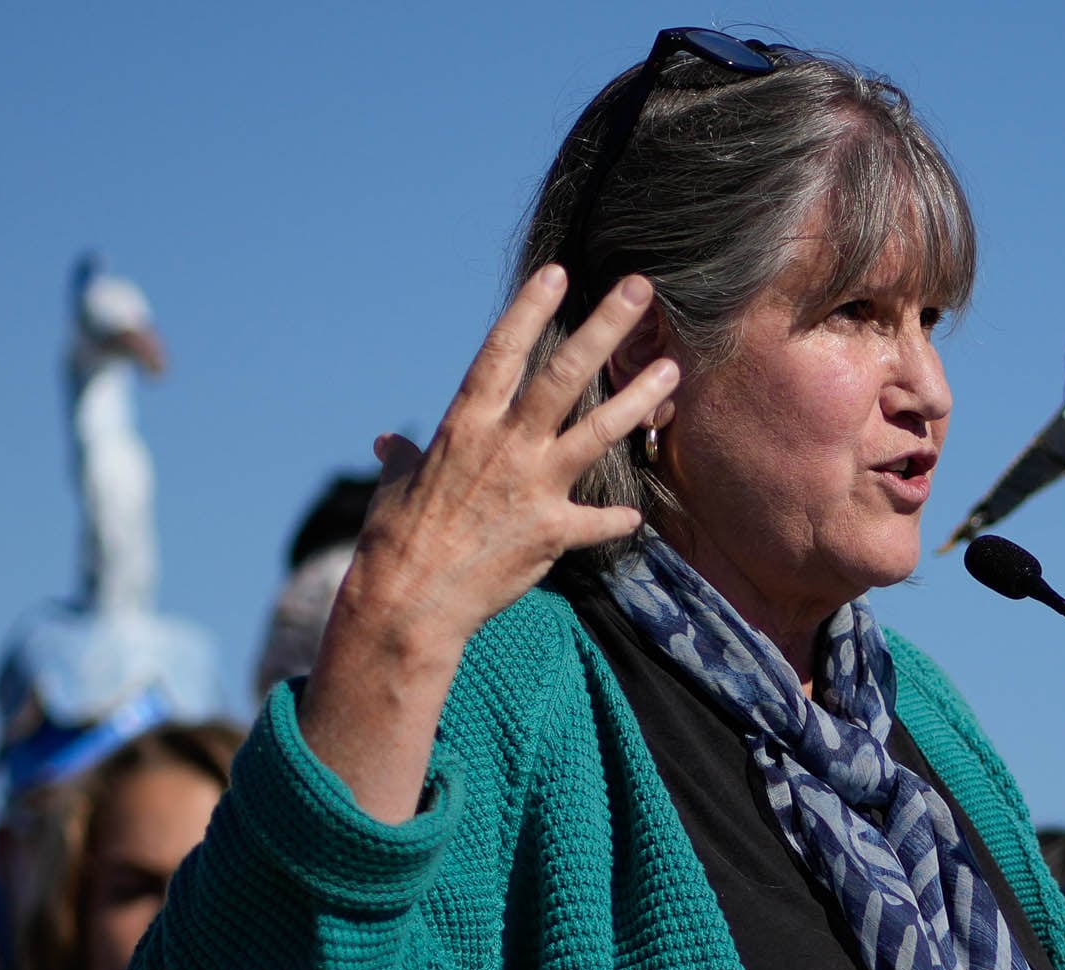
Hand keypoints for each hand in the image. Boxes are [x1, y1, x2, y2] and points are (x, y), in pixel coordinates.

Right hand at [296, 268, 678, 822]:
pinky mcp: (553, 532)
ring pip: (598, 431)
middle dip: (604, 328)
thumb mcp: (396, 487)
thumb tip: (393, 444)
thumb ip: (406, 459)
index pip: (502, 353)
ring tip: (671, 367)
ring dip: (638, 398)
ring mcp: (534, 487)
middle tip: (638, 290)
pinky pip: (599, 521)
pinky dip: (617, 519)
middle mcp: (505, 446)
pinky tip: (636, 514)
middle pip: (564, 375)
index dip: (530, 310)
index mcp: (465, 425)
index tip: (559, 273)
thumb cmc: (395, 540)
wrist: (409, 602)